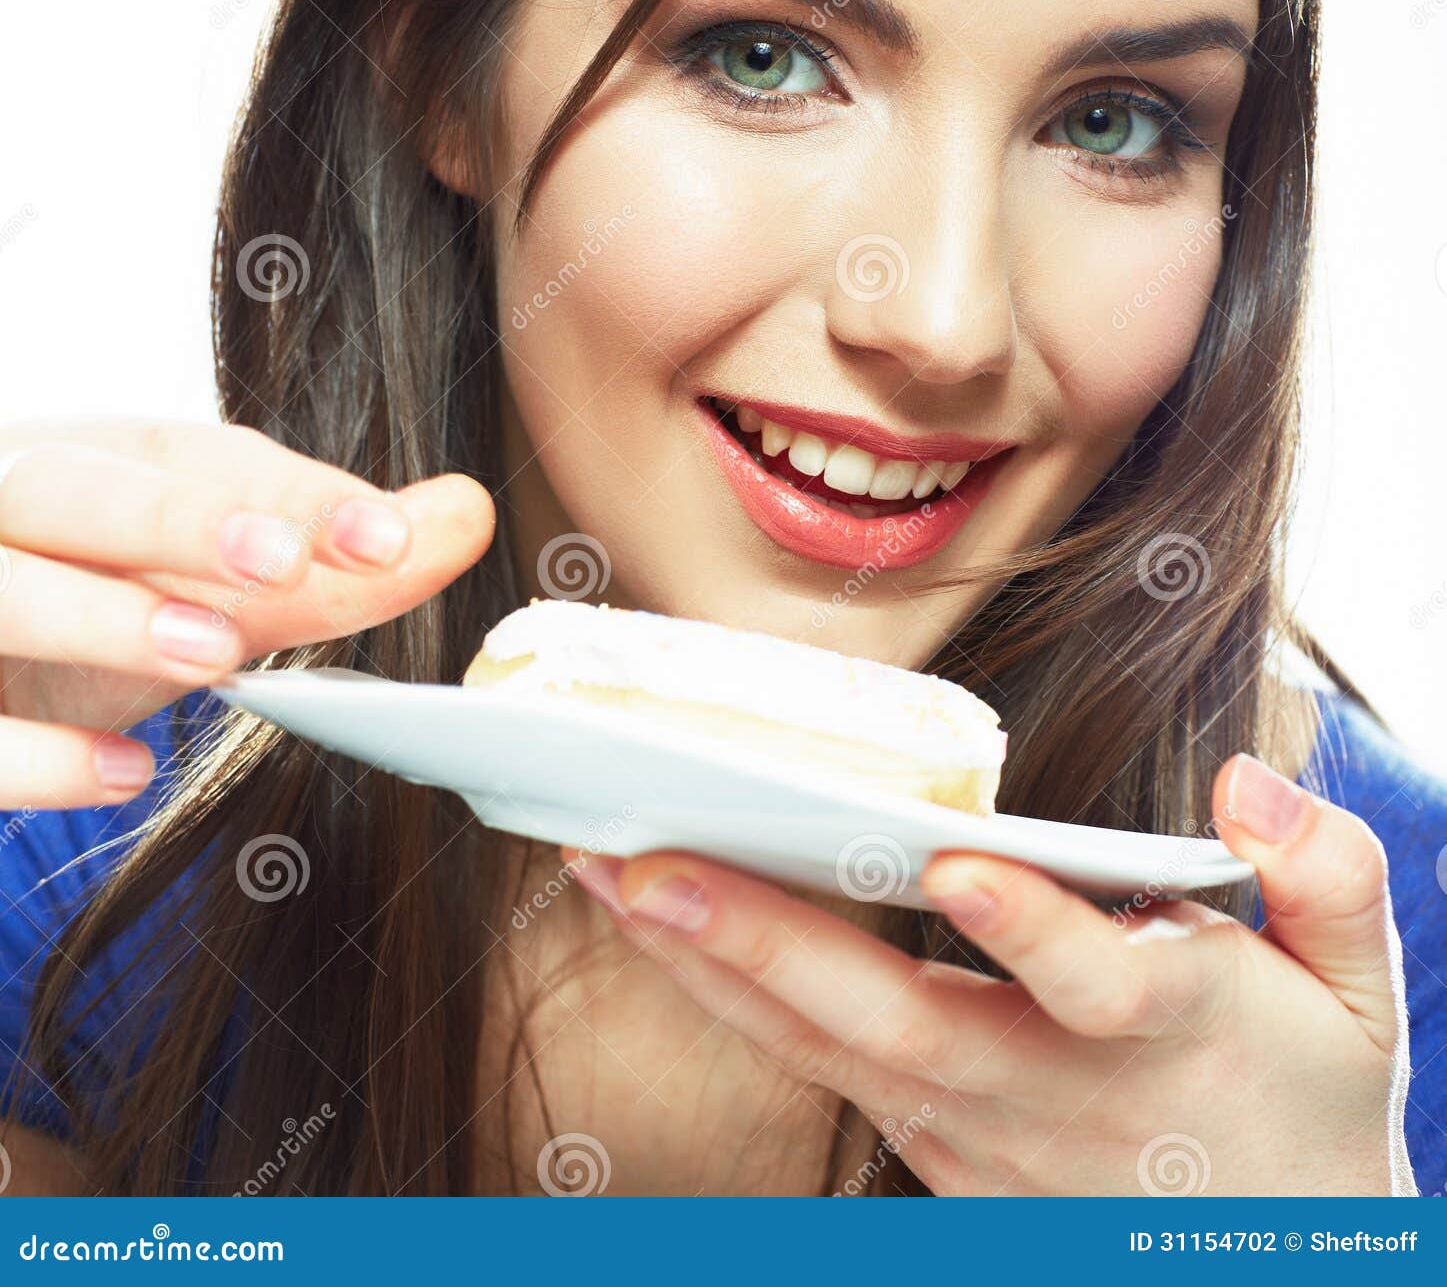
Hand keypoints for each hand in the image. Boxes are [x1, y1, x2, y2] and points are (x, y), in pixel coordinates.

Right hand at [0, 418, 492, 807]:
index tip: (390, 538)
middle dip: (177, 520)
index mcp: (88, 460)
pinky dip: (32, 754)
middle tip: (284, 566)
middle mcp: (1, 505)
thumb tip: (467, 510)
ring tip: (211, 652)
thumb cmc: (89, 598)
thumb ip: (327, 554)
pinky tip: (126, 775)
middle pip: (66, 487)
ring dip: (99, 615)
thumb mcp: (201, 576)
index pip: (187, 455)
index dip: (287, 493)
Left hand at [564, 753, 1414, 1195]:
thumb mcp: (1362, 994)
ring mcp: (968, 1129)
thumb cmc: (1303, 1095)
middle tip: (643, 863)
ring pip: (823, 1048)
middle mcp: (1045, 1091)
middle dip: (764, 944)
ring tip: (604, 866)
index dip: (1031, 932)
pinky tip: (656, 921)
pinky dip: (729, 993)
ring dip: (708, 961)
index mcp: (1166, 1035)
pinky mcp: (925, 1138)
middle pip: (897, 1023)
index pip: (1093, 986)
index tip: (963, 867)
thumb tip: (1252, 786)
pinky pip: (813, 1061)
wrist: (1269, 1254)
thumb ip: (1328, 878)